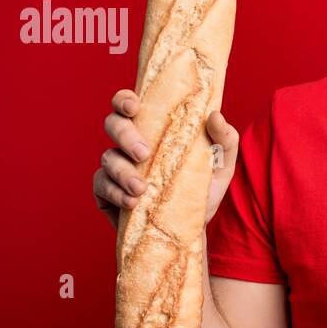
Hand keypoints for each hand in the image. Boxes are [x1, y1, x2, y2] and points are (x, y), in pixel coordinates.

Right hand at [92, 89, 239, 230]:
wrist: (192, 227)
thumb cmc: (203, 188)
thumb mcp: (222, 165)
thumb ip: (225, 139)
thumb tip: (215, 115)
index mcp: (153, 129)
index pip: (130, 104)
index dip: (125, 100)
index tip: (134, 107)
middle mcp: (129, 144)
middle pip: (113, 125)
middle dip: (125, 136)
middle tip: (144, 153)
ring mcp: (115, 168)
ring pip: (107, 159)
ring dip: (123, 172)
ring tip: (141, 189)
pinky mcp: (106, 193)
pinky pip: (101, 187)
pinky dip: (115, 193)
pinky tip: (132, 202)